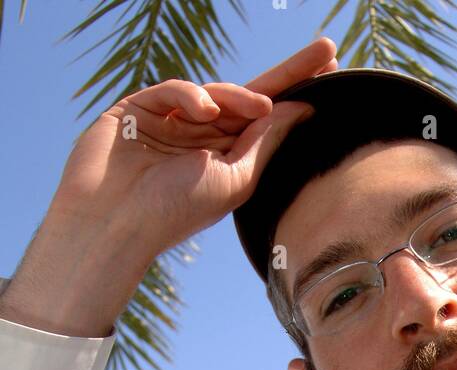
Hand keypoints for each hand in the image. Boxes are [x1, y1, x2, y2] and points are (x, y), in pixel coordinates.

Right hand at [52, 36, 337, 260]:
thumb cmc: (174, 213)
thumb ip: (264, 145)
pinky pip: (175, 89)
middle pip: (250, 96)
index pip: (266, 120)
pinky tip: (205, 110)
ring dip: (239, 96)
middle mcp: (200, 137)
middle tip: (327, 49)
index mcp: (224, 158)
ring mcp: (170, 120)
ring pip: (215, 92)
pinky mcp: (139, 108)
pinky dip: (192, 94)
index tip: (332, 75)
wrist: (115, 223)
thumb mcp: (233, 181)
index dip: (297, 96)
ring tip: (260, 108)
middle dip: (289, 73)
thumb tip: (301, 111)